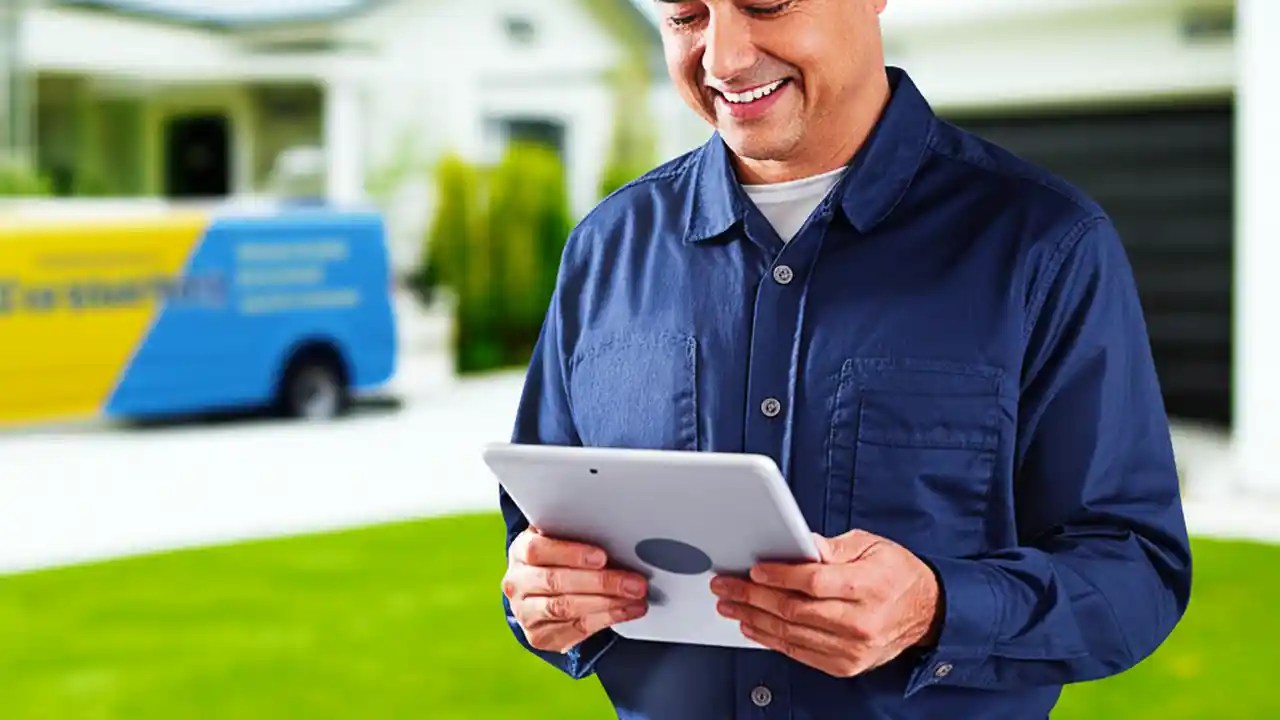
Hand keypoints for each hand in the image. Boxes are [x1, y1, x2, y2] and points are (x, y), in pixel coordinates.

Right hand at [503, 527, 649, 652]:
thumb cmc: (559, 557)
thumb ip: (578, 534)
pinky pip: (576, 629)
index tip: (602, 556)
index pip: (538, 550)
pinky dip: (607, 619)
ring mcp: (525, 613)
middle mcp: (517, 583)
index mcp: (520, 551)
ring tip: (636, 598)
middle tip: (634, 583)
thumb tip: (619, 534)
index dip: (571, 553)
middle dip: (601, 582)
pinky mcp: (539, 637)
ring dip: (608, 604)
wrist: (539, 591)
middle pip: (556, 582)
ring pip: (567, 608)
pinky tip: (627, 611)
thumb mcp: (561, 539)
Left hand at [711, 529, 941, 677]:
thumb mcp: (871, 546)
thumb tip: (801, 543)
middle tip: (727, 585)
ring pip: (791, 634)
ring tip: (730, 604)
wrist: (927, 612)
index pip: (814, 581)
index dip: (779, 575)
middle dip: (753, 596)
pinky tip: (752, 626)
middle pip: (795, 609)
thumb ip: (833, 547)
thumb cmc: (897, 574)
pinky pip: (799, 652)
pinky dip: (771, 639)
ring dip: (753, 619)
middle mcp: (860, 621)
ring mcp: (852, 648)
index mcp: (868, 586)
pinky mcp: (845, 665)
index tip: (755, 569)